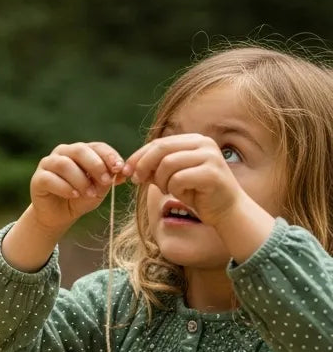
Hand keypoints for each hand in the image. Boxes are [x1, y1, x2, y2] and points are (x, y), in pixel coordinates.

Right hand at [28, 142, 126, 232]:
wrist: (59, 215)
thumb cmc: (81, 198)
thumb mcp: (99, 189)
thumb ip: (109, 179)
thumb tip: (123, 172)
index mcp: (81, 151)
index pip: (97, 146)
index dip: (109, 156)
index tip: (119, 169)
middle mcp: (63, 153)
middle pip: (79, 150)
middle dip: (96, 165)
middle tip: (106, 181)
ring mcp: (48, 164)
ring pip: (64, 164)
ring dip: (80, 180)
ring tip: (89, 194)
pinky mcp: (38, 179)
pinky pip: (50, 179)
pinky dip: (65, 187)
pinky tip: (74, 195)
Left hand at [123, 134, 249, 227]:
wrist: (225, 210)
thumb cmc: (197, 193)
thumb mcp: (171, 177)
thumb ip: (154, 168)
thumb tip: (129, 167)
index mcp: (194, 140)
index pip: (158, 143)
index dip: (138, 156)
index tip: (125, 171)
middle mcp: (204, 143)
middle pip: (161, 149)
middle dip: (143, 165)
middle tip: (137, 180)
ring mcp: (210, 156)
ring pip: (167, 164)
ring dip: (161, 181)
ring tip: (169, 190)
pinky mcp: (212, 173)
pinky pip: (178, 179)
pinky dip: (173, 189)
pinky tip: (183, 194)